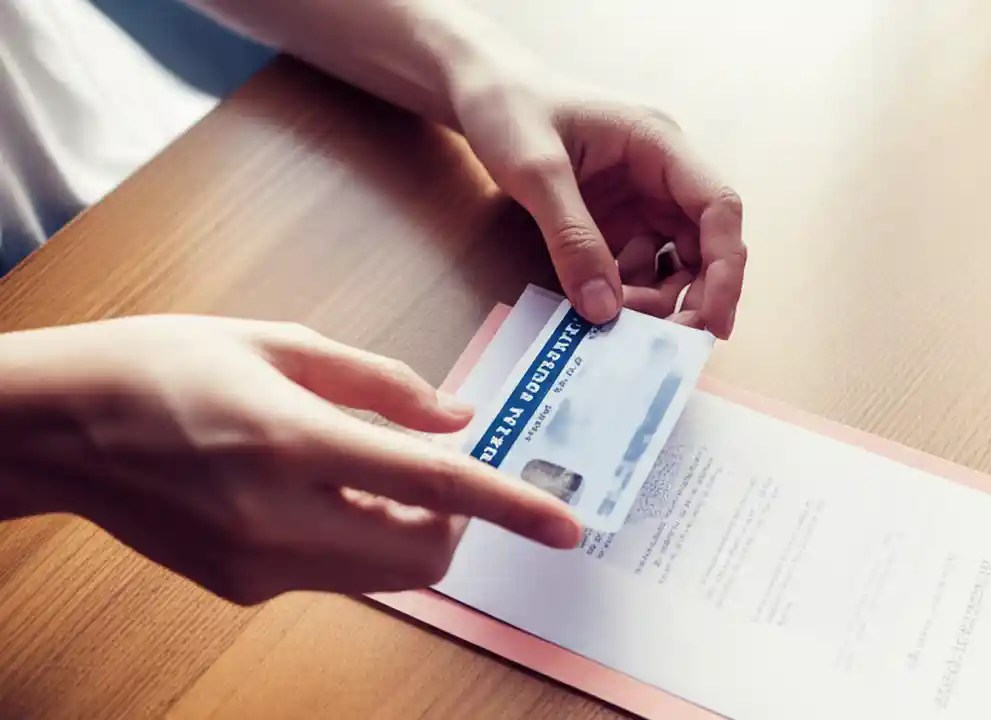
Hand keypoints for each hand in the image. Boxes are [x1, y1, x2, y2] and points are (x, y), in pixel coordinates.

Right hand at [0, 316, 580, 604]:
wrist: (57, 428)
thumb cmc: (163, 364)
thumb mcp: (279, 341)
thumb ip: (382, 382)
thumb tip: (458, 414)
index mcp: (294, 440)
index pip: (434, 486)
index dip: (510, 506)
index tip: (566, 525)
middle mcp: (280, 518)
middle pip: (425, 553)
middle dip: (458, 520)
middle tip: (439, 466)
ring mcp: (259, 565)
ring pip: (386, 572)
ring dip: (409, 528)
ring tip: (364, 465)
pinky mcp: (243, 588)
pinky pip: (337, 573)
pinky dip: (357, 536)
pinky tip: (312, 486)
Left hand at [452, 71, 745, 338]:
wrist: (478, 92)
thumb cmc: (510, 108)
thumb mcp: (534, 171)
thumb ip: (571, 238)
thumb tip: (604, 311)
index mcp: (658, 145)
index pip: (717, 207)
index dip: (725, 267)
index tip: (715, 320)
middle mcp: (662, 175)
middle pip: (705, 244)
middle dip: (692, 296)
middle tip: (662, 341)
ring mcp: (641, 201)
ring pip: (674, 264)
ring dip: (655, 299)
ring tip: (614, 321)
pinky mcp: (618, 222)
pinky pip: (638, 268)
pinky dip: (627, 294)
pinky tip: (597, 304)